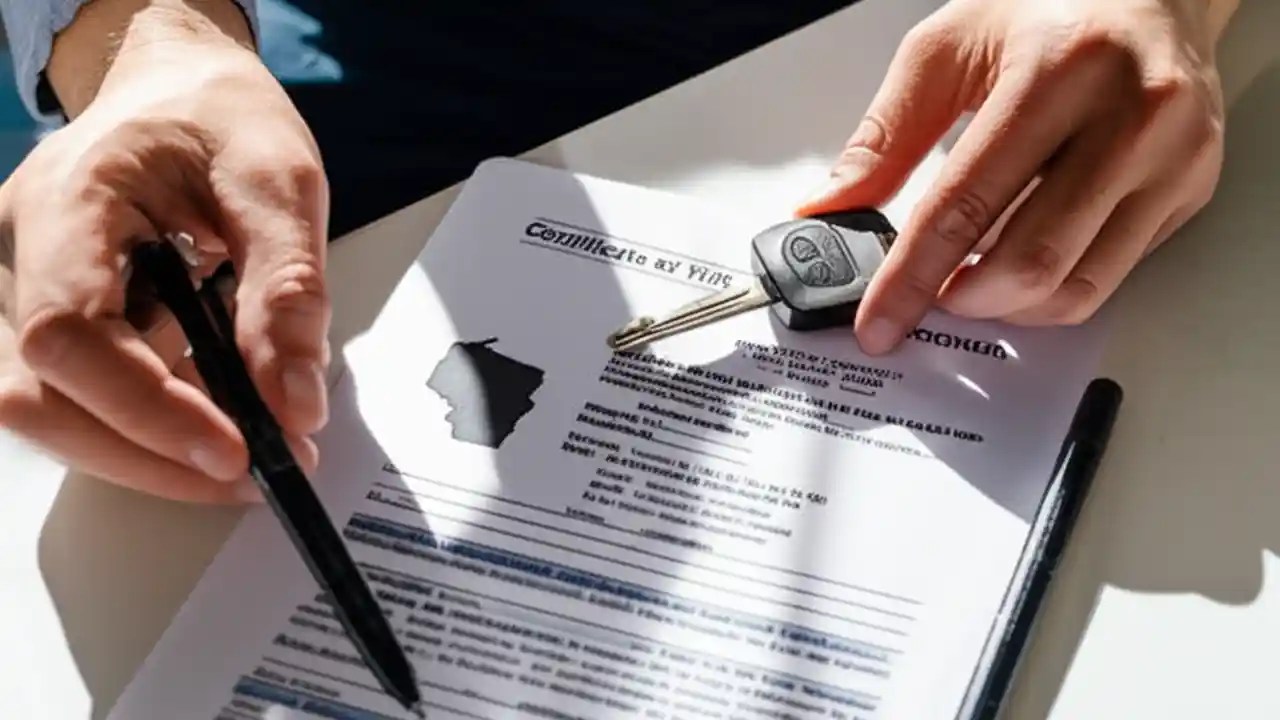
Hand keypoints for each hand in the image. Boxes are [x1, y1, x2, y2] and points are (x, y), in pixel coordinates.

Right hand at [0, 3, 327, 502]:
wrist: (178, 84)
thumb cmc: (219, 114)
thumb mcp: (280, 181)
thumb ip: (288, 291)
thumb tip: (295, 401)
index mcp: (70, 200)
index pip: (69, 331)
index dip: (144, 407)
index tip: (231, 449)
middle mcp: (21, 249)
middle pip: (40, 391)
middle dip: (148, 454)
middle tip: (251, 475)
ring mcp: (23, 284)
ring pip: (45, 406)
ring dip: (142, 453)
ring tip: (241, 459)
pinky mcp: (53, 312)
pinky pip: (73, 393)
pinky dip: (142, 427)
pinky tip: (211, 425)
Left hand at [798, 0, 1237, 353]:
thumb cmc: (1049, 9)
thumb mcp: (947, 50)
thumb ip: (886, 134)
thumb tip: (836, 207)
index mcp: (1060, 71)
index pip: (966, 205)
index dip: (913, 277)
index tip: (880, 321)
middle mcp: (1131, 115)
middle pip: (1032, 261)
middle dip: (964, 301)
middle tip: (929, 296)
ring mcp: (1172, 157)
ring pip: (1077, 286)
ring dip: (1009, 307)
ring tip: (972, 282)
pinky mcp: (1190, 189)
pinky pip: (1112, 274)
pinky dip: (1052, 288)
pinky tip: (1022, 261)